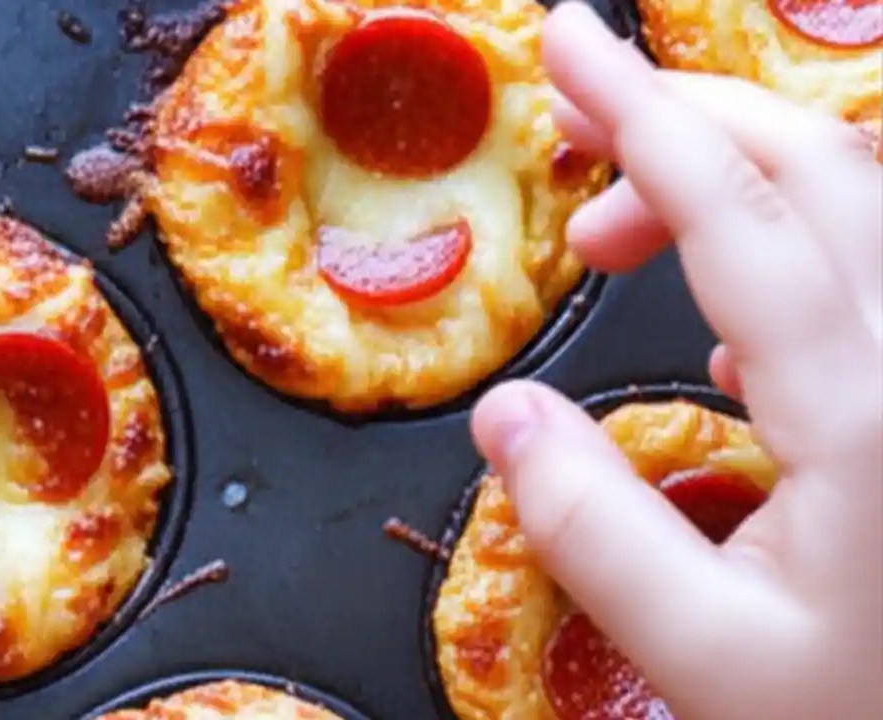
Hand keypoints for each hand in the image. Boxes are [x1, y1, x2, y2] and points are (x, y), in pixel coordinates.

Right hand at [471, 4, 881, 719]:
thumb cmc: (863, 711)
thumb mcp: (704, 653)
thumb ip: (588, 528)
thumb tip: (505, 413)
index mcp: (865, 410)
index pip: (739, 212)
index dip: (642, 111)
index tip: (565, 42)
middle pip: (813, 164)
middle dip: (680, 121)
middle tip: (569, 136)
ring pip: (850, 198)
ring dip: (727, 180)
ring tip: (616, 238)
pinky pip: (867, 266)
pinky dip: (781, 248)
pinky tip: (729, 335)